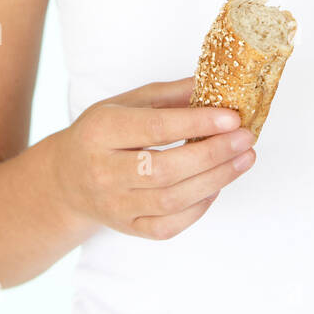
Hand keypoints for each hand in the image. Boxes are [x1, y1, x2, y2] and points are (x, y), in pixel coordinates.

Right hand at [52, 76, 255, 239]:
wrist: (67, 180)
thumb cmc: (102, 134)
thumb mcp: (126, 103)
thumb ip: (170, 95)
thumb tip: (215, 85)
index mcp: (101, 131)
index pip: (155, 129)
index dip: (197, 123)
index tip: (232, 117)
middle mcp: (103, 172)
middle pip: (165, 169)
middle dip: (213, 154)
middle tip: (246, 138)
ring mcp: (114, 206)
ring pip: (171, 201)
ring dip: (216, 180)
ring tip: (244, 159)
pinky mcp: (127, 229)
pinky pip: (168, 227)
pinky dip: (199, 208)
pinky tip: (217, 185)